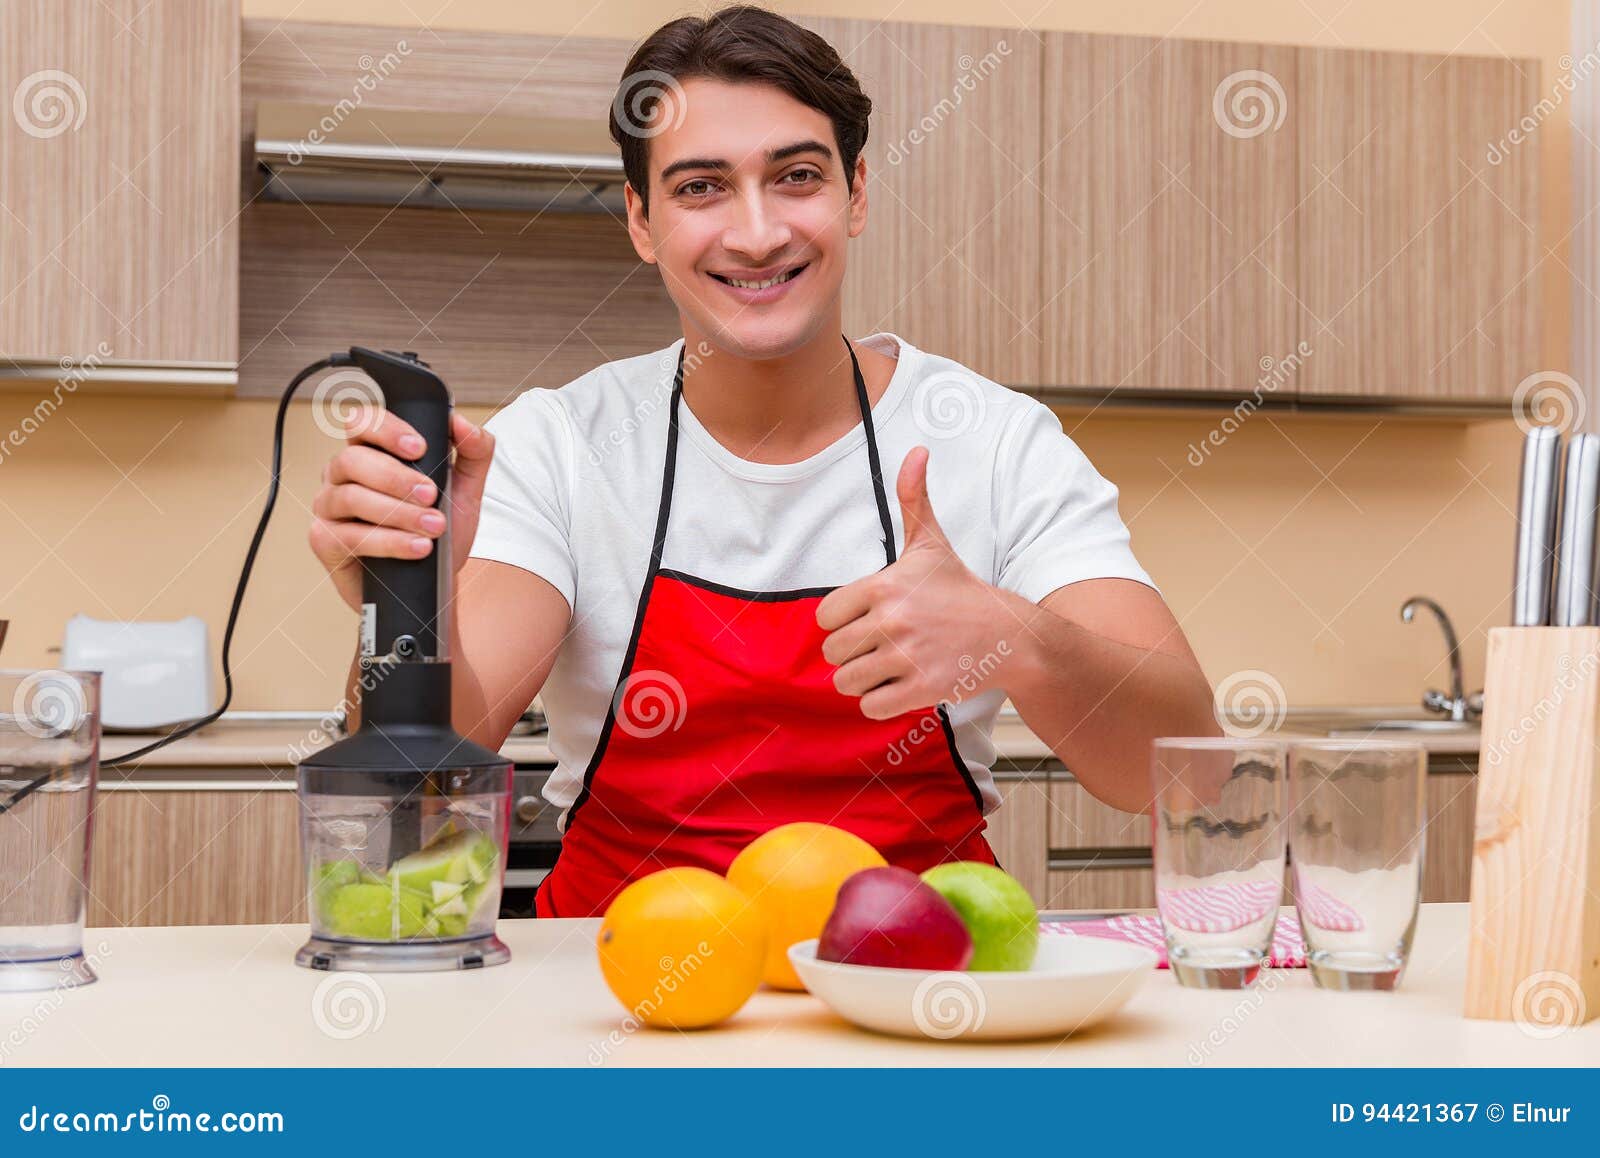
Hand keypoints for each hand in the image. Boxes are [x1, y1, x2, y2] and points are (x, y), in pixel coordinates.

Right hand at [309, 406, 495, 612]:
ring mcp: (329, 508)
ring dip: (398, 512)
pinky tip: (417, 547)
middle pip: (353, 459)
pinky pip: (349, 537)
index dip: (385, 429)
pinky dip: (389, 542)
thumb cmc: (441, 532)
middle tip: (431, 496)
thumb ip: (473, 452)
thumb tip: (462, 423)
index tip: (418, 447)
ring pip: (350, 497)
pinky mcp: (325, 542)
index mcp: (371, 453)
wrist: (436, 583)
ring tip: (433, 527)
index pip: (362, 422)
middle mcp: (342, 476)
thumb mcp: (466, 490)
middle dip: (397, 477)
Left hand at [817, 447, 1014, 719]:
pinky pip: (870, 707)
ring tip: (888, 667)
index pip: (825, 616)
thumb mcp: (932, 543)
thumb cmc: (961, 589)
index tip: (867, 619)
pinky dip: (879, 702)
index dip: (842, 621)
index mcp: (884, 586)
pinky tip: (900, 686)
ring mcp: (905, 657)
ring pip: (846, 682)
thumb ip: (914, 499)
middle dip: (852, 653)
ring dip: (862, 680)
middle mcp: (891, 621)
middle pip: (833, 652)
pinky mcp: (920, 689)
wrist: (1008, 635)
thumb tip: (917, 450)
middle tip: (882, 646)